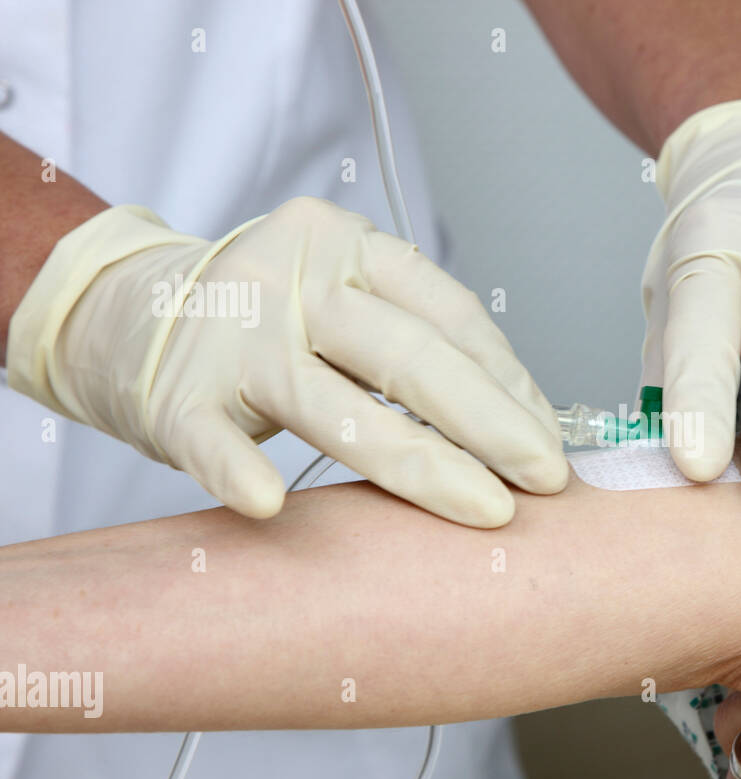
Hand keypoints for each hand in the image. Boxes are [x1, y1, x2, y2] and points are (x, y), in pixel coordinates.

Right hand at [6, 197, 565, 524]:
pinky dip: (238, 470)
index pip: (447, 312)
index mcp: (346, 247)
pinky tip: (270, 503)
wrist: (127, 318)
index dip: (508, 379)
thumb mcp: (343, 303)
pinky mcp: (176, 397)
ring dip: (418, 464)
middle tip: (546, 480)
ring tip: (484, 509)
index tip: (550, 437)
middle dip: (489, 423)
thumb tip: (521, 423)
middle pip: (406, 354)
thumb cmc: (267, 325)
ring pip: (332, 404)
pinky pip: (211, 439)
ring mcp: (231, 337)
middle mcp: (291, 278)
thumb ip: (414, 345)